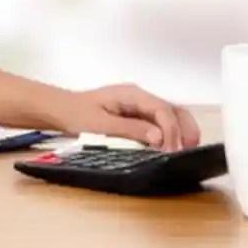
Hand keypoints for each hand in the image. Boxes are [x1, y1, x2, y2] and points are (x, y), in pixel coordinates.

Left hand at [56, 84, 201, 151]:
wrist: (60, 110)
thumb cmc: (76, 114)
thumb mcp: (101, 125)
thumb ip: (130, 129)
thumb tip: (158, 137)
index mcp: (132, 94)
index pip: (162, 109)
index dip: (171, 130)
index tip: (171, 150)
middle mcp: (140, 97)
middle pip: (173, 110)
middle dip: (184, 130)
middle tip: (187, 152)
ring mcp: (140, 106)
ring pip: (170, 116)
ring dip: (180, 132)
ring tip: (184, 152)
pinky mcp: (137, 116)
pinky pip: (160, 123)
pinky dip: (169, 135)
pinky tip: (170, 149)